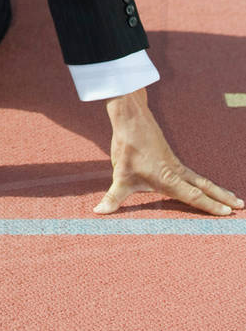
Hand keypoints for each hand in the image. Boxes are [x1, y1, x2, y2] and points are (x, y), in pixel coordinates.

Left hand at [93, 87, 243, 215]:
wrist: (131, 117)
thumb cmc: (127, 146)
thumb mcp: (119, 175)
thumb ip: (113, 197)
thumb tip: (98, 212)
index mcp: (168, 178)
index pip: (193, 195)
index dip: (209, 205)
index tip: (227, 213)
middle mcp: (176, 171)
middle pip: (204, 186)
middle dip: (222, 198)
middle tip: (241, 206)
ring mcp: (175, 163)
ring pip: (200, 179)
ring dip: (217, 190)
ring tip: (233, 198)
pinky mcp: (170, 157)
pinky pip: (192, 173)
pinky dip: (204, 182)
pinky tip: (206, 185)